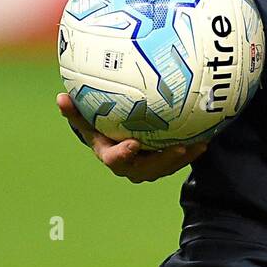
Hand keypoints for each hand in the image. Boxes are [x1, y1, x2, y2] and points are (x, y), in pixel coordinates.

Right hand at [56, 92, 209, 182]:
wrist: (118, 140)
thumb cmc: (99, 126)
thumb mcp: (87, 120)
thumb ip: (75, 111)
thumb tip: (60, 98)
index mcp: (111, 156)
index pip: (115, 160)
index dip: (124, 154)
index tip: (133, 143)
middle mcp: (131, 167)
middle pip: (148, 169)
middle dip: (164, 161)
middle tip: (179, 148)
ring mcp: (149, 167)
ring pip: (168, 166)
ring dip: (184, 157)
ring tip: (198, 145)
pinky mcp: (164, 163)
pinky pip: (179, 158)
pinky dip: (192, 150)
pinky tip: (206, 137)